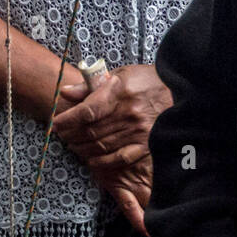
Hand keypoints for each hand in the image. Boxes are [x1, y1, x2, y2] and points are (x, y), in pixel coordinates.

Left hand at [53, 64, 172, 162]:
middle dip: (70, 135)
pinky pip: (118, 158)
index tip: (56, 123)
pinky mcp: (146, 145)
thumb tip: (65, 92)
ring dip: (81, 148)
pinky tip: (91, 158)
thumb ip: (91, 85)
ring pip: (100, 146)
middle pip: (90, 131)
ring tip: (72, 145)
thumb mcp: (120, 75)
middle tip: (62, 135)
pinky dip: (101, 161)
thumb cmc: (145, 81)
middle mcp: (129, 113)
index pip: (87, 111)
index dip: (68, 119)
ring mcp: (139, 131)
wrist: (180, 91)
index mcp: (120, 92)